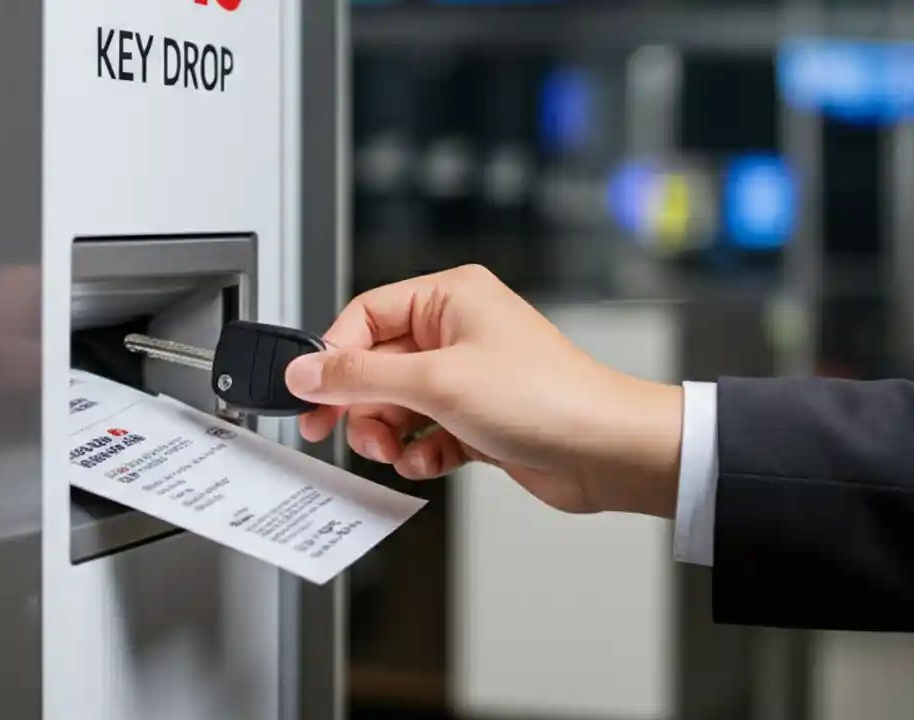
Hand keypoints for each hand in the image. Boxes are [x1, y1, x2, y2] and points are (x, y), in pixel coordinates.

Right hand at [284, 265, 681, 517]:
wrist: (608, 452)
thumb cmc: (547, 398)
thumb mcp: (436, 382)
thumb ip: (360, 376)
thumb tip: (306, 371)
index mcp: (449, 299)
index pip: (365, 316)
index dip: (332, 357)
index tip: (309, 394)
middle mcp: (458, 332)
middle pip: (376, 365)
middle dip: (360, 404)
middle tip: (335, 432)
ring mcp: (468, 377)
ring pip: (397, 404)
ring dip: (389, 434)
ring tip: (397, 451)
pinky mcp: (478, 419)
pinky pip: (425, 433)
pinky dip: (420, 452)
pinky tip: (431, 461)